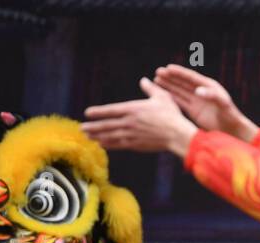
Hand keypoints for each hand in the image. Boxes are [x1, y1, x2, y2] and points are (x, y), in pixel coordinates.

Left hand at [82, 77, 197, 156]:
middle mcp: (129, 123)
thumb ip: (150, 89)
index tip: (87, 113)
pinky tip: (102, 144)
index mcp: (132, 109)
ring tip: (88, 136)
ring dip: (98, 136)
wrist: (177, 135)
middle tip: (82, 128)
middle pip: (106, 125)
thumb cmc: (171, 115)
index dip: (98, 112)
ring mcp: (132, 135)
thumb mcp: (161, 97)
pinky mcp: (137, 145)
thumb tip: (144, 80)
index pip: (110, 110)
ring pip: (110, 136)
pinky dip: (110, 144)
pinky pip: (119, 145)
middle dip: (93, 126)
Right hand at [153, 63, 259, 141]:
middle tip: (158, 72)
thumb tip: (197, 90)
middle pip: (183, 82)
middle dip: (171, 77)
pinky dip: (171, 98)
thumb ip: (212, 95)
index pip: (191, 77)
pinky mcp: (194, 111)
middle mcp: (202, 92)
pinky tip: (161, 94)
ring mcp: (197, 101)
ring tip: (156, 80)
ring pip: (180, 91)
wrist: (233, 130)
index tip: (168, 68)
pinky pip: (180, 102)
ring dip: (169, 86)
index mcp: (209, 86)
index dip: (179, 73)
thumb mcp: (223, 104)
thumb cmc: (231, 116)